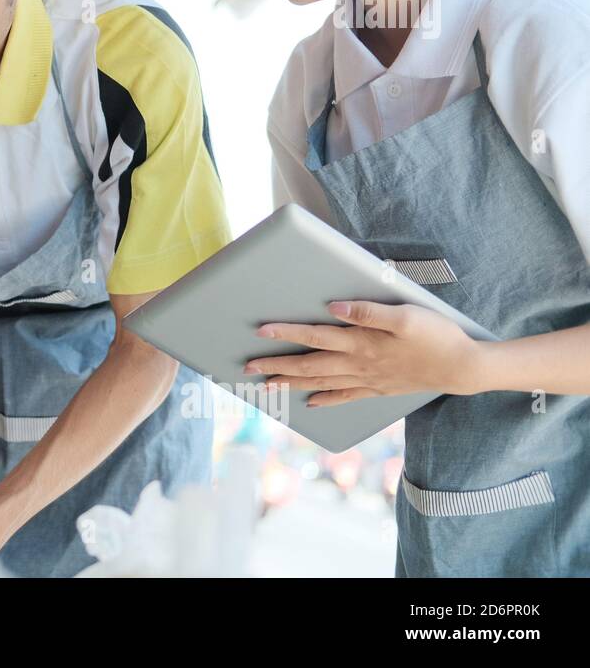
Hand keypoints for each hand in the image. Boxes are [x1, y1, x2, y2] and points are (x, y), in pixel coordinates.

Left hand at [244, 301, 482, 406]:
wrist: (464, 367)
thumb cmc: (436, 335)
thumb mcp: (406, 316)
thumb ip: (368, 311)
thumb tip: (333, 308)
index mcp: (362, 343)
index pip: (314, 337)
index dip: (286, 333)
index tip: (260, 332)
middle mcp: (359, 364)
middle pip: (309, 366)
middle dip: (277, 365)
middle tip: (247, 368)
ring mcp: (368, 379)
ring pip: (321, 383)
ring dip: (292, 383)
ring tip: (267, 385)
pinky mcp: (379, 387)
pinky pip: (346, 396)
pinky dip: (326, 399)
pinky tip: (311, 403)